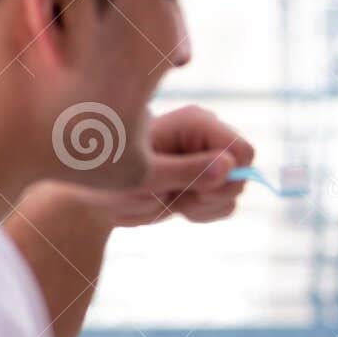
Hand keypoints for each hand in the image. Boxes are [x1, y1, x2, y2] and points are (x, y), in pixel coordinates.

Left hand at [88, 104, 253, 226]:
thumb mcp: (146, 177)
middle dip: (210, 195)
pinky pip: (226, 206)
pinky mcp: (208, 178)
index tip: (188, 185)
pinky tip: (175, 203)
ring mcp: (209, 157)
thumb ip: (191, 171)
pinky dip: (202, 214)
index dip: (225, 176)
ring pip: (234, 194)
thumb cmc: (109, 178)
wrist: (95, 194)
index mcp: (197, 122)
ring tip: (168, 197)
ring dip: (202, 207)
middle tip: (171, 193)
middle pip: (242, 175)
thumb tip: (230, 165)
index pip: (242, 152)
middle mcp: (208, 136)